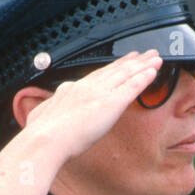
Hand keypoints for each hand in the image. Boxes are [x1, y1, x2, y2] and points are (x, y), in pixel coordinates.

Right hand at [23, 51, 163, 160]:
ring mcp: (99, 93)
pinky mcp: (110, 103)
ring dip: (142, 65)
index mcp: (71, 90)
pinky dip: (143, 78)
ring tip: (155, 58)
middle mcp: (87, 87)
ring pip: (126, 74)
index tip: (121, 62)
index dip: (111, 68)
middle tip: (144, 54)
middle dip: (130, 61)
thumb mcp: (40, 117)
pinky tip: (153, 72)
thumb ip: (46, 112)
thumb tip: (40, 115)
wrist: (44, 140)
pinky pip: (132, 87)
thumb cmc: (40, 135)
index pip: (96, 76)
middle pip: (114, 70)